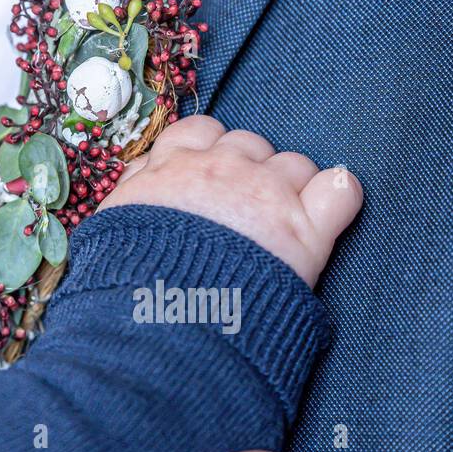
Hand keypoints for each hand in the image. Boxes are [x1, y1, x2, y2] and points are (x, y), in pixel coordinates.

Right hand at [99, 115, 362, 285]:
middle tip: (238, 213)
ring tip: (275, 227)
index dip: (208, 153)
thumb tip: (143, 172)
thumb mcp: (111, 222)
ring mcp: (267, 194)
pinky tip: (326, 214)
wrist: (159, 319)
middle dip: (248, 170)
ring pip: (294, 164)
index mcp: (174, 165)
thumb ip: (134, 188)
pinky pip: (341, 190)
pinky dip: (338, 197)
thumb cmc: (127, 278)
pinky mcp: (304, 230)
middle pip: (250, 145)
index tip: (205, 179)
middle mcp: (222, 168)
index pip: (201, 132)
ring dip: (289, 187)